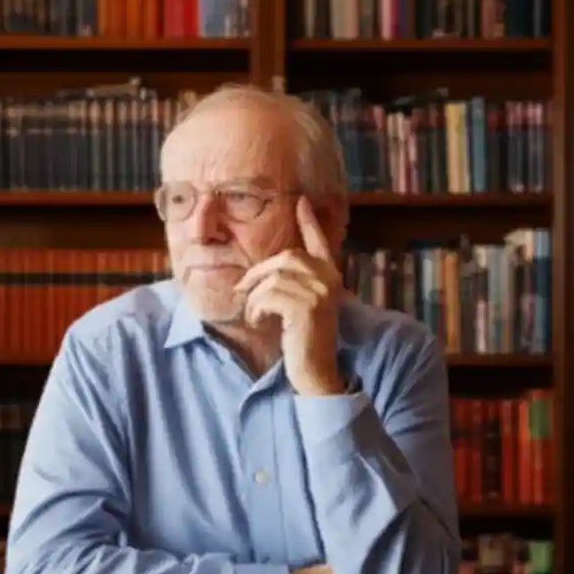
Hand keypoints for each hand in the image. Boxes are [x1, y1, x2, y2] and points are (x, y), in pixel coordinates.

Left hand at [234, 197, 344, 395]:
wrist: (316, 372)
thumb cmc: (304, 342)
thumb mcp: (300, 308)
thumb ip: (292, 286)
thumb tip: (263, 271)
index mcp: (331, 277)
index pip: (319, 243)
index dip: (310, 222)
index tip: (301, 201)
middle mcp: (330, 280)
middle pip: (285, 258)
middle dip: (258, 274)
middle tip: (242, 291)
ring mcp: (321, 292)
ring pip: (271, 279)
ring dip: (254, 298)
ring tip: (254, 316)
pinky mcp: (307, 307)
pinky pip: (267, 296)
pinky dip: (255, 309)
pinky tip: (259, 323)